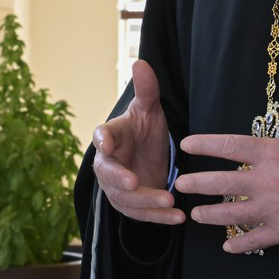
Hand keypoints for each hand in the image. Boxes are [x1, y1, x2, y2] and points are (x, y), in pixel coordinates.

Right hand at [90, 59, 183, 224]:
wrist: (151, 157)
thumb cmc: (146, 130)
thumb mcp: (150, 110)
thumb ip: (146, 89)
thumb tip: (141, 61)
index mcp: (110, 136)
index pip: (101, 136)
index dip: (102, 141)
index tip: (105, 145)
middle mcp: (107, 164)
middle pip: (108, 175)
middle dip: (121, 180)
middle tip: (135, 183)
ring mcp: (116, 187)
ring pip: (125, 199)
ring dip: (146, 203)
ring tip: (169, 202)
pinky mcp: (130, 205)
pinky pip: (141, 214)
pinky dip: (158, 218)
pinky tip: (177, 217)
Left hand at [174, 74, 278, 252]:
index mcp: (273, 152)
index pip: (229, 145)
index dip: (205, 144)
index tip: (186, 144)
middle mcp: (266, 181)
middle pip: (221, 182)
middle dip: (197, 184)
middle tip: (179, 186)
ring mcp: (274, 209)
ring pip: (232, 214)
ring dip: (210, 215)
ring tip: (195, 215)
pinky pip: (256, 241)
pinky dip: (240, 245)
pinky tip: (227, 246)